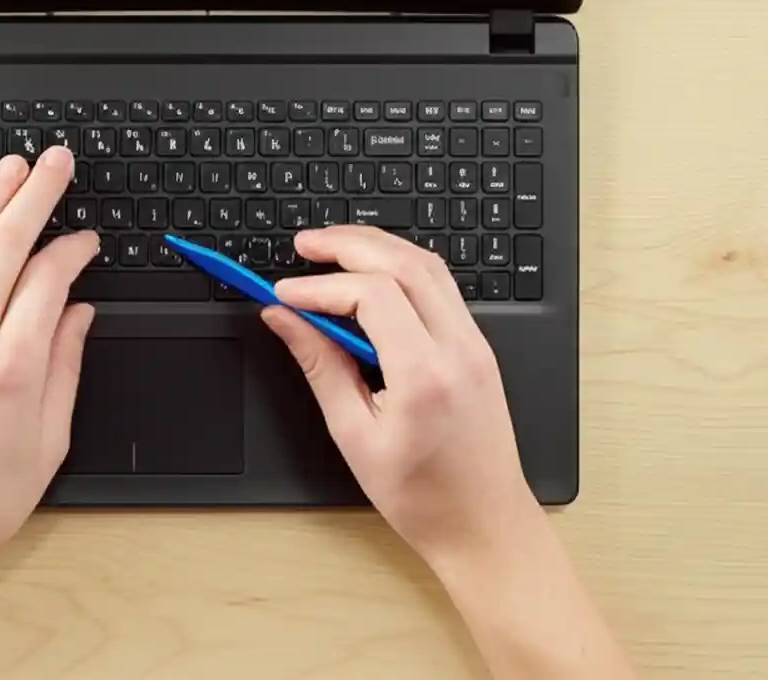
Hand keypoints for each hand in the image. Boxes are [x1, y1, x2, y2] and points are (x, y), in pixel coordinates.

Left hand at [0, 146, 97, 601]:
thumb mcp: (48, 444)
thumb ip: (66, 369)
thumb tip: (79, 315)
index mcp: (14, 368)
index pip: (49, 279)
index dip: (73, 249)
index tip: (86, 239)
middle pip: (4, 246)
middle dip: (35, 195)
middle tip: (56, 162)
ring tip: (9, 169)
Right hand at [260, 225, 531, 555]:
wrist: (483, 523)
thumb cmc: (422, 496)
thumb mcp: (353, 434)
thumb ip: (319, 366)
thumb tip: (285, 320)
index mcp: (425, 376)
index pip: (371, 295)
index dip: (320, 285)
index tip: (284, 294)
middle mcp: (459, 349)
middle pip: (404, 263)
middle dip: (348, 244)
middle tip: (304, 245)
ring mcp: (475, 345)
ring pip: (427, 266)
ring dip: (377, 248)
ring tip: (331, 249)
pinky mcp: (478, 348)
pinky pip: (441, 287)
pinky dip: (401, 268)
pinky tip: (371, 276)